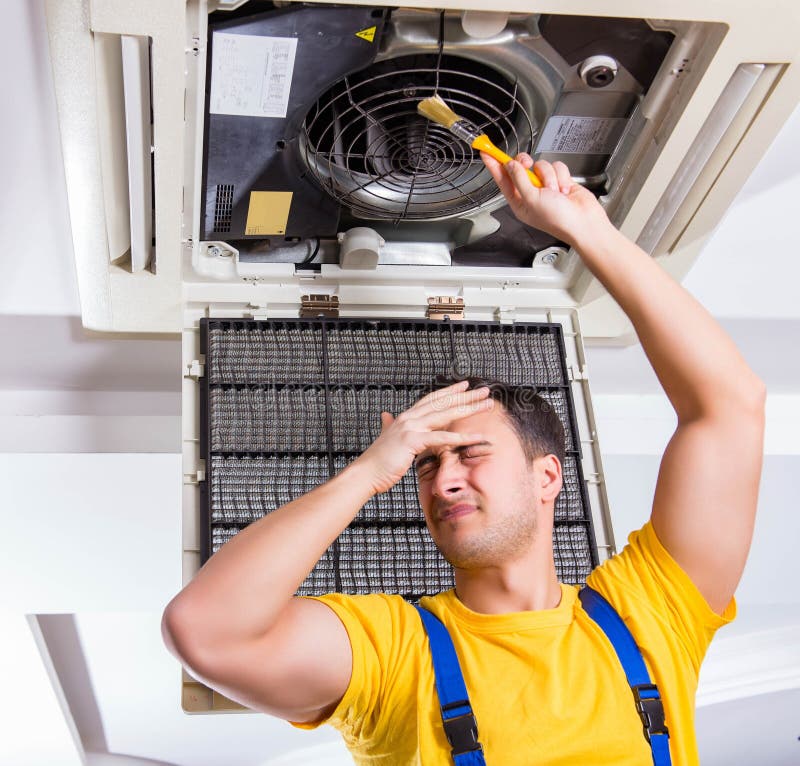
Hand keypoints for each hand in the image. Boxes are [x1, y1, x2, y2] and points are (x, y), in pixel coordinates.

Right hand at [352, 381, 492, 494]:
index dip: (449, 391)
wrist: (365, 473)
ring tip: (486, 404)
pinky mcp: (412, 441)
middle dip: (465, 396)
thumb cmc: (378, 461)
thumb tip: (386, 415)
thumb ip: (389, 425)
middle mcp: (409, 418)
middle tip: (484, 391)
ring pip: (445, 414)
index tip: (465, 386)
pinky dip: (460, 437)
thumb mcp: (387, 438)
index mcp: (405, 417)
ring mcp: (410, 427)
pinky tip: (475, 436)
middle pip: (442, 402)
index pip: (431, 399)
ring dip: (469, 408)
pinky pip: (441, 437)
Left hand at [481, 153, 611, 248]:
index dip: (494, 164)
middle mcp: (530, 194)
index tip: (486, 151)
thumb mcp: (531, 199)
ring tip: (555, 191)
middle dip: (525, 164)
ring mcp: (545, 187)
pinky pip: (557, 166)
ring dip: (549, 176)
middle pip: (520, 167)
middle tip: (528, 164)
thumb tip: (510, 165)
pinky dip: (562, 176)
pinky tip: (565, 189)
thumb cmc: (557, 219)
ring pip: (541, 165)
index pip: (502, 179)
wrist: (583, 222)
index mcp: (519, 202)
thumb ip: (519, 179)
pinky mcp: (560, 180)